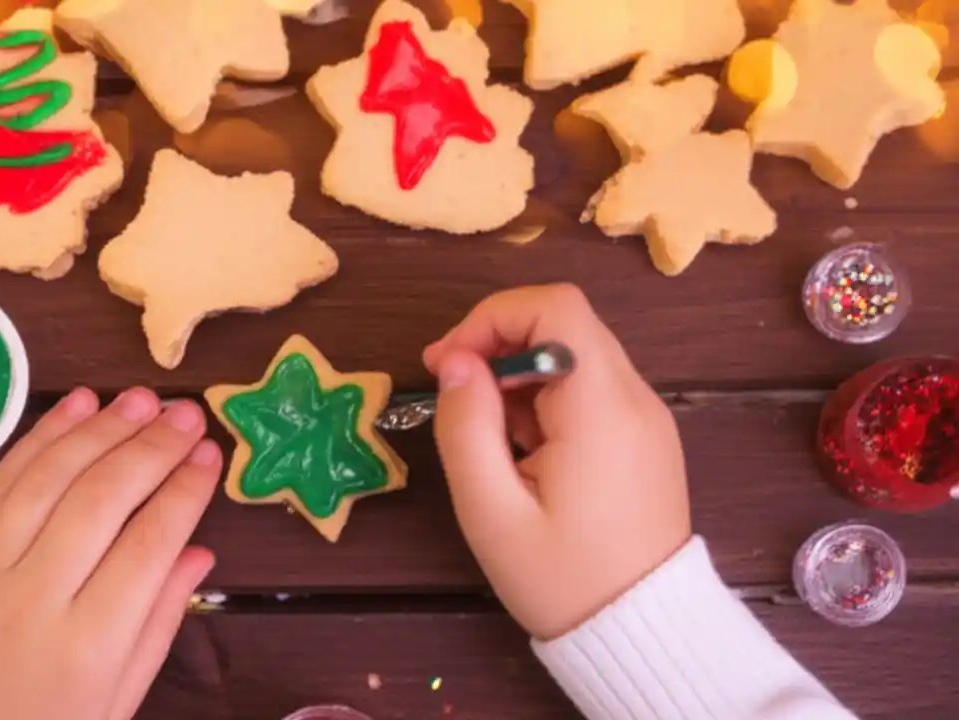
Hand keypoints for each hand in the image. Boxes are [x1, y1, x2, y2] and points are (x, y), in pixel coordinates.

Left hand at [0, 387, 221, 719]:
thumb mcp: (116, 699)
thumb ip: (159, 624)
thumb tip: (198, 551)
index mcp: (88, 645)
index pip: (149, 545)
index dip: (186, 491)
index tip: (212, 454)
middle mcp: (36, 597)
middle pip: (102, 500)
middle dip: (152, 447)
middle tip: (188, 413)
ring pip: (50, 479)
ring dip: (100, 429)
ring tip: (142, 399)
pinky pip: (1, 481)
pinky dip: (42, 438)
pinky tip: (79, 406)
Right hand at [423, 285, 689, 639]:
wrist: (643, 634)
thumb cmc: (562, 579)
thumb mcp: (491, 512)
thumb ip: (466, 428)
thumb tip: (455, 362)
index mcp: (601, 408)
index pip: (555, 306)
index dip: (491, 316)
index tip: (447, 364)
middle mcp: (635, 397)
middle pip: (564, 323)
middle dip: (498, 344)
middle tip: (453, 395)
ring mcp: (647, 416)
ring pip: (576, 353)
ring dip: (521, 375)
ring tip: (490, 437)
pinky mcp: (647, 437)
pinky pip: (592, 388)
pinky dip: (549, 397)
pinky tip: (526, 450)